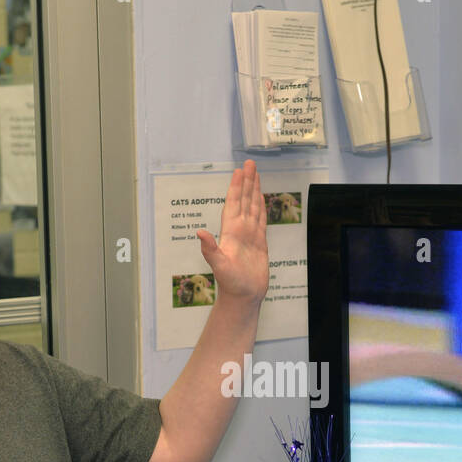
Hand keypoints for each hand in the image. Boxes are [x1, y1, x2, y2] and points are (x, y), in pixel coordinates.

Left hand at [197, 159, 268, 303]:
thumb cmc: (230, 284)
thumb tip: (200, 233)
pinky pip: (261, 220)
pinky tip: (261, 198)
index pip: (234, 203)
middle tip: (249, 163)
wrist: (242, 297)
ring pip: (253, 207)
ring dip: (254, 191)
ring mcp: (249, 236)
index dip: (236, 186)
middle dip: (247, 181)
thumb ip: (209, 249)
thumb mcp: (218, 265)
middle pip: (244, 199)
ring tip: (256, 174)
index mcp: (230, 232)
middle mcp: (239, 230)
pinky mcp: (259, 243)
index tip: (239, 170)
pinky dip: (261, 207)